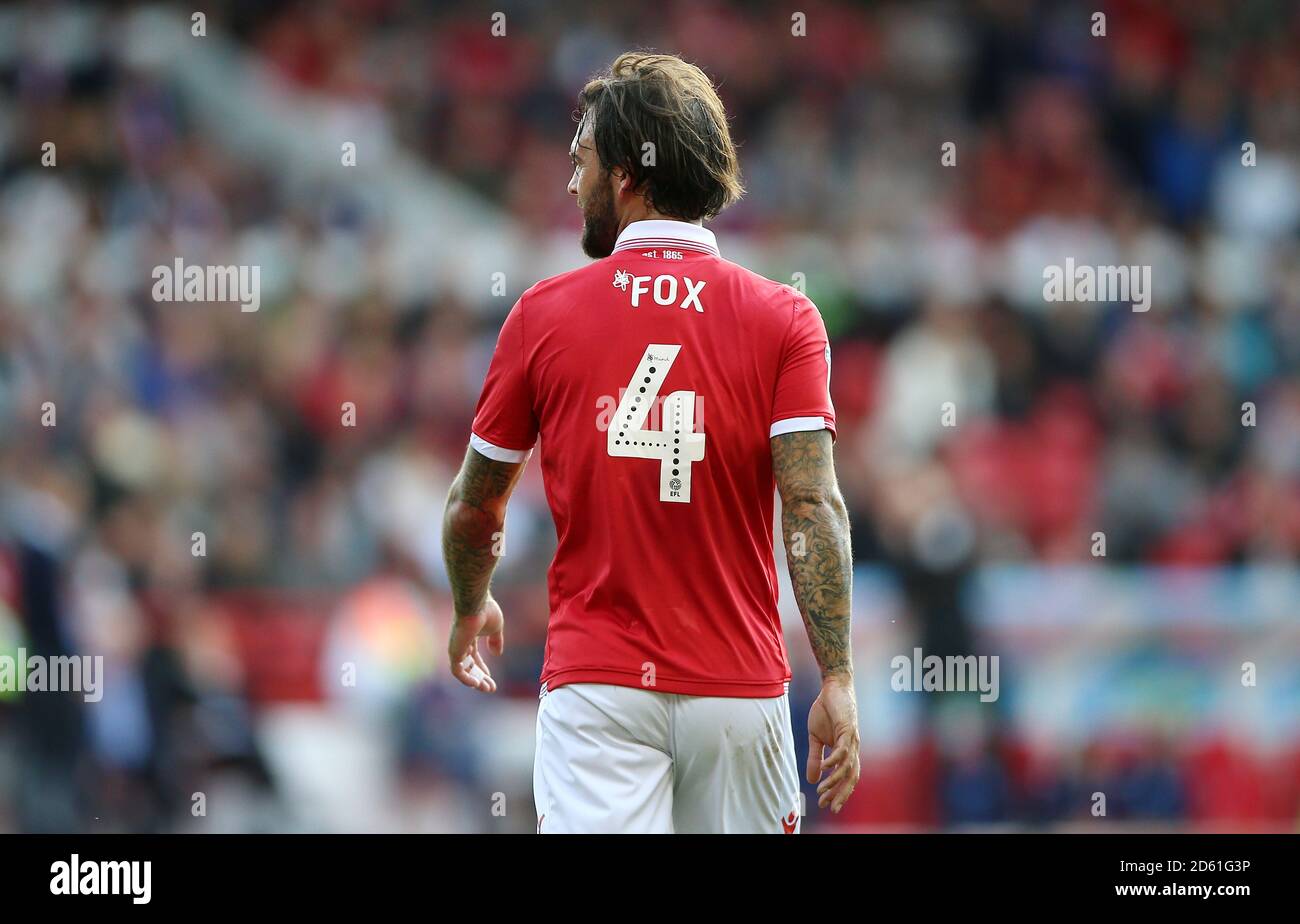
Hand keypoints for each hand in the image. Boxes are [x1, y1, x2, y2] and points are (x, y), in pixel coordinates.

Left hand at [447, 596, 504, 692]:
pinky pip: (457, 672)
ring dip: (475, 681)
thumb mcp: (496, 628)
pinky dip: (466, 679)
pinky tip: (477, 684)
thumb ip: (496, 641)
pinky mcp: (454, 652)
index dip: (481, 668)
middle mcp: (461, 643)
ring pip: (463, 671)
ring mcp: (456, 648)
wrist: (476, 605)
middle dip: (480, 677)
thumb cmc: (486, 612)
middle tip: (490, 688)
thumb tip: (497, 654)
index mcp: (469, 637)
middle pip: (468, 666)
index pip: (473, 657)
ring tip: (486, 688)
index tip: (490, 678)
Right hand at [806, 674, 860, 812]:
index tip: (825, 805)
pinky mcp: (848, 729)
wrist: (832, 688)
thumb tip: (812, 780)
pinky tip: (826, 768)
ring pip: (847, 766)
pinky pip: (842, 749)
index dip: (837, 792)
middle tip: (830, 807)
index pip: (845, 777)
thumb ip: (815, 758)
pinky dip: (834, 760)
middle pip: (851, 777)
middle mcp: (852, 749)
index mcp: (846, 752)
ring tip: (822, 791)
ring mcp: (852, 740)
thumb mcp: (815, 738)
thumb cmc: (826, 712)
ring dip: (834, 780)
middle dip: (841, 794)